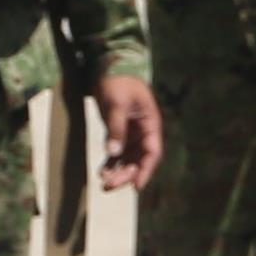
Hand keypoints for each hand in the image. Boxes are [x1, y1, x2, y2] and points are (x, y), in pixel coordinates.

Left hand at [97, 74, 165, 190]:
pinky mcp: (118, 134)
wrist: (108, 69)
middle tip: (109, 186)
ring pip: (128, 160)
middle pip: (139, 161)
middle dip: (126, 175)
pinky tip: (102, 173)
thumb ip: (116, 128)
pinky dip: (110, 165)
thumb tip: (113, 152)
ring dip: (118, 173)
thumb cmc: (118, 83)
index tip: (137, 186)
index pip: (152, 153)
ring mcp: (131, 134)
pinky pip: (117, 154)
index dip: (146, 170)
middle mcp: (143, 133)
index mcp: (150, 124)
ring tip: (104, 185)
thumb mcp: (117, 104)